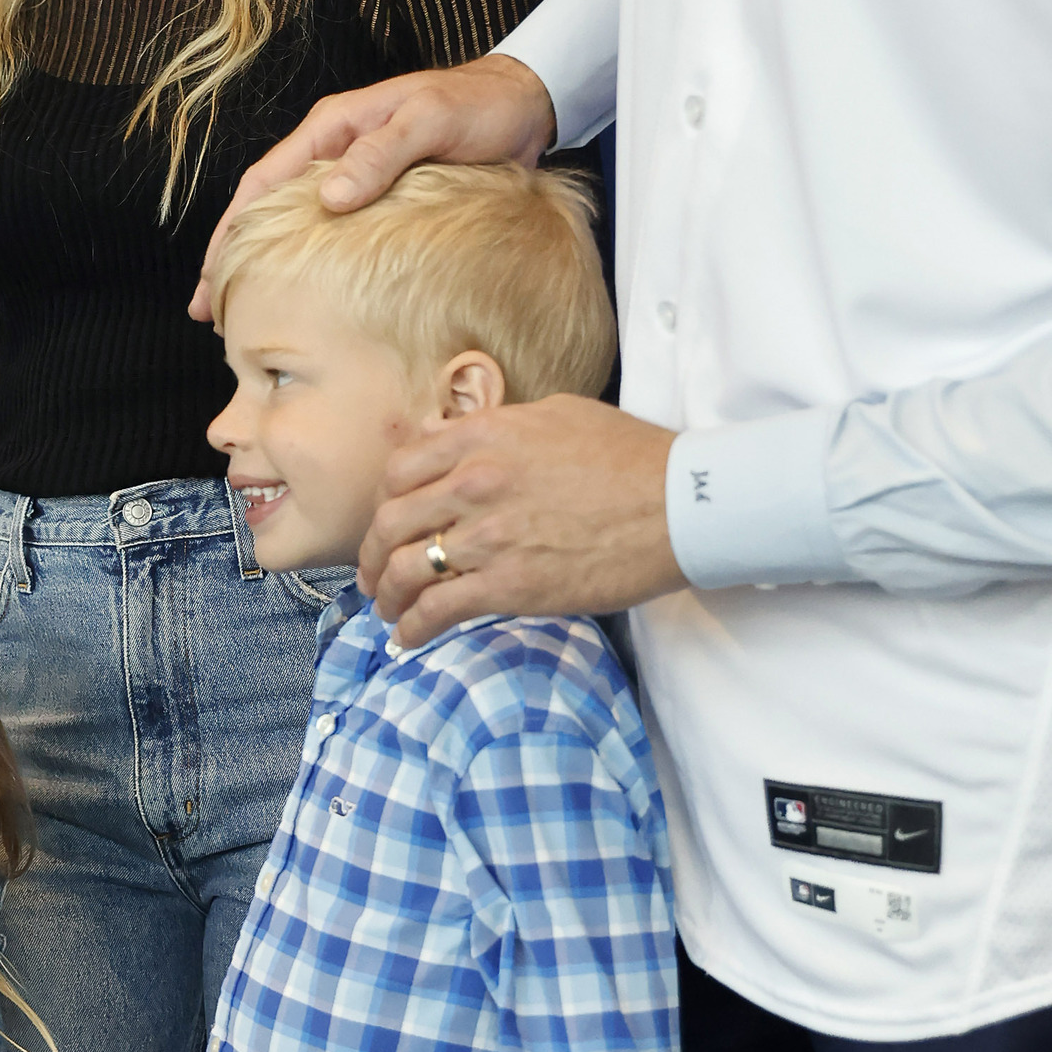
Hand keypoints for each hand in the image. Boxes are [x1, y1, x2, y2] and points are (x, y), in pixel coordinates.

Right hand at [190, 55, 553, 321]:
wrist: (525, 105)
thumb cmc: (476, 106)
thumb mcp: (428, 122)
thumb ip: (381, 154)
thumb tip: (329, 198)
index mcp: (332, 128)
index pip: (261, 185)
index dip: (230, 234)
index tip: (212, 280)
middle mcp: (336, 153)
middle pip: (267, 211)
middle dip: (234, 259)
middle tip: (211, 315)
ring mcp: (358, 177)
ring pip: (298, 226)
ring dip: (271, 265)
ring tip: (250, 314)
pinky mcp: (385, 200)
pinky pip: (336, 236)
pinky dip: (314, 265)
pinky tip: (312, 297)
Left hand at [360, 395, 679, 642]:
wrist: (680, 504)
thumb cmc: (630, 457)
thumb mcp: (556, 414)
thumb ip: (493, 424)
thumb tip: (441, 431)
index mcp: (483, 436)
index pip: (400, 469)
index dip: (385, 502)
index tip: (388, 522)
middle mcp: (474, 482)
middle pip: (389, 522)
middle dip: (371, 554)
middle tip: (373, 573)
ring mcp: (489, 536)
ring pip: (403, 569)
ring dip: (385, 596)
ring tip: (388, 610)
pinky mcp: (510, 585)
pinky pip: (437, 610)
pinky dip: (413, 628)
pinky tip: (409, 637)